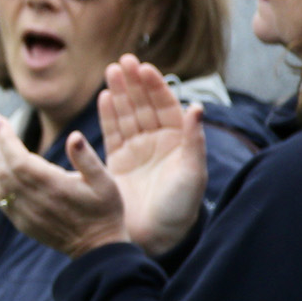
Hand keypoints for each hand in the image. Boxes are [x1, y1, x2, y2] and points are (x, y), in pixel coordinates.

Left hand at [0, 114, 130, 258]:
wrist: (97, 249)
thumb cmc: (105, 211)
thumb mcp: (106, 183)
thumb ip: (87, 159)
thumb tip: (74, 136)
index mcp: (53, 186)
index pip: (18, 158)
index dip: (5, 138)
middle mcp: (34, 200)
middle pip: (2, 168)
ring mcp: (24, 213)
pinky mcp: (21, 222)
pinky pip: (0, 197)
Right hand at [100, 55, 207, 256]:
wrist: (156, 239)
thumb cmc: (180, 209)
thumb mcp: (193, 174)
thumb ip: (194, 140)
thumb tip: (197, 107)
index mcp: (178, 143)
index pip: (166, 106)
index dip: (156, 87)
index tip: (145, 68)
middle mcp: (157, 143)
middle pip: (144, 106)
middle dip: (135, 83)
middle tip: (123, 61)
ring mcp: (137, 152)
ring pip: (127, 115)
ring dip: (120, 93)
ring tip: (111, 71)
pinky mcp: (118, 163)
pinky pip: (112, 133)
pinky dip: (108, 115)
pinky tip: (104, 97)